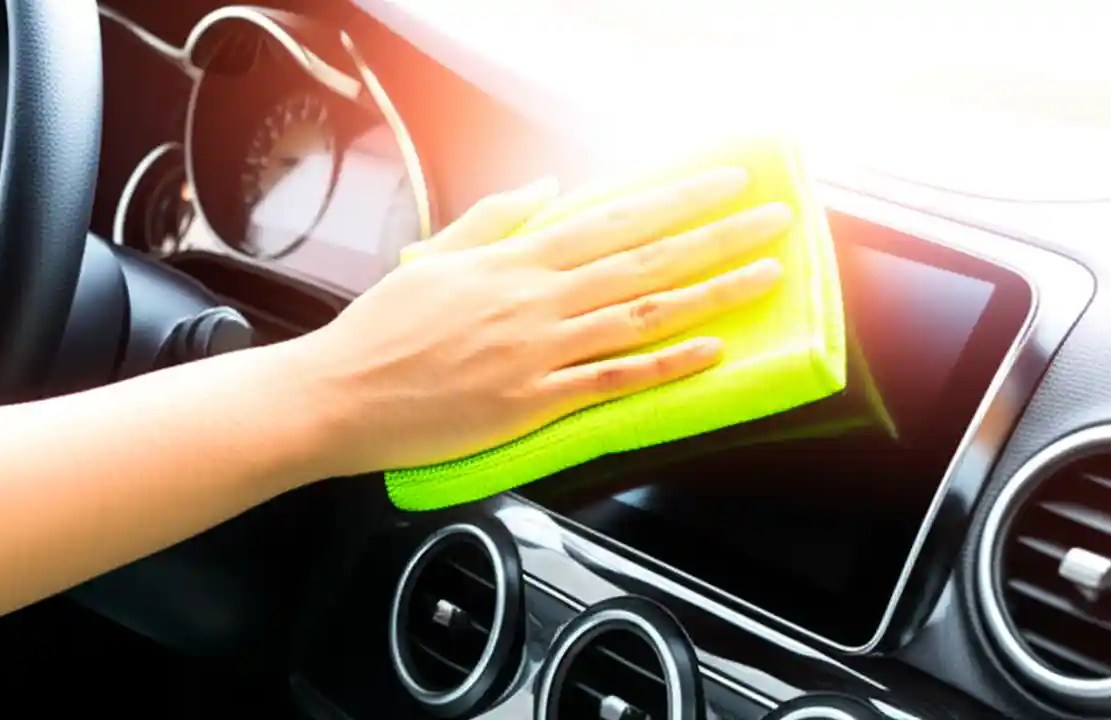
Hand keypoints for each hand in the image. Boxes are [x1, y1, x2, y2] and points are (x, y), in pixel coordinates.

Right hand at [295, 170, 792, 476]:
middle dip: (716, 235)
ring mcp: (538, 352)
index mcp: (514, 262)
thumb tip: (546, 193)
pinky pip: (614, 380)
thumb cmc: (382, 333)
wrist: (338, 395)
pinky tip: (710, 351)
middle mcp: (536, 300)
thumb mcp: (436, 259)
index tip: (725, 183)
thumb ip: (495, 221)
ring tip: (763, 276)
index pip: (614, 220)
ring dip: (711, 293)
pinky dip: (667, 365)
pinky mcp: (532, 403)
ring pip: (642, 315)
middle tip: (772, 219)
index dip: (677, 199)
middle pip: (644, 260)